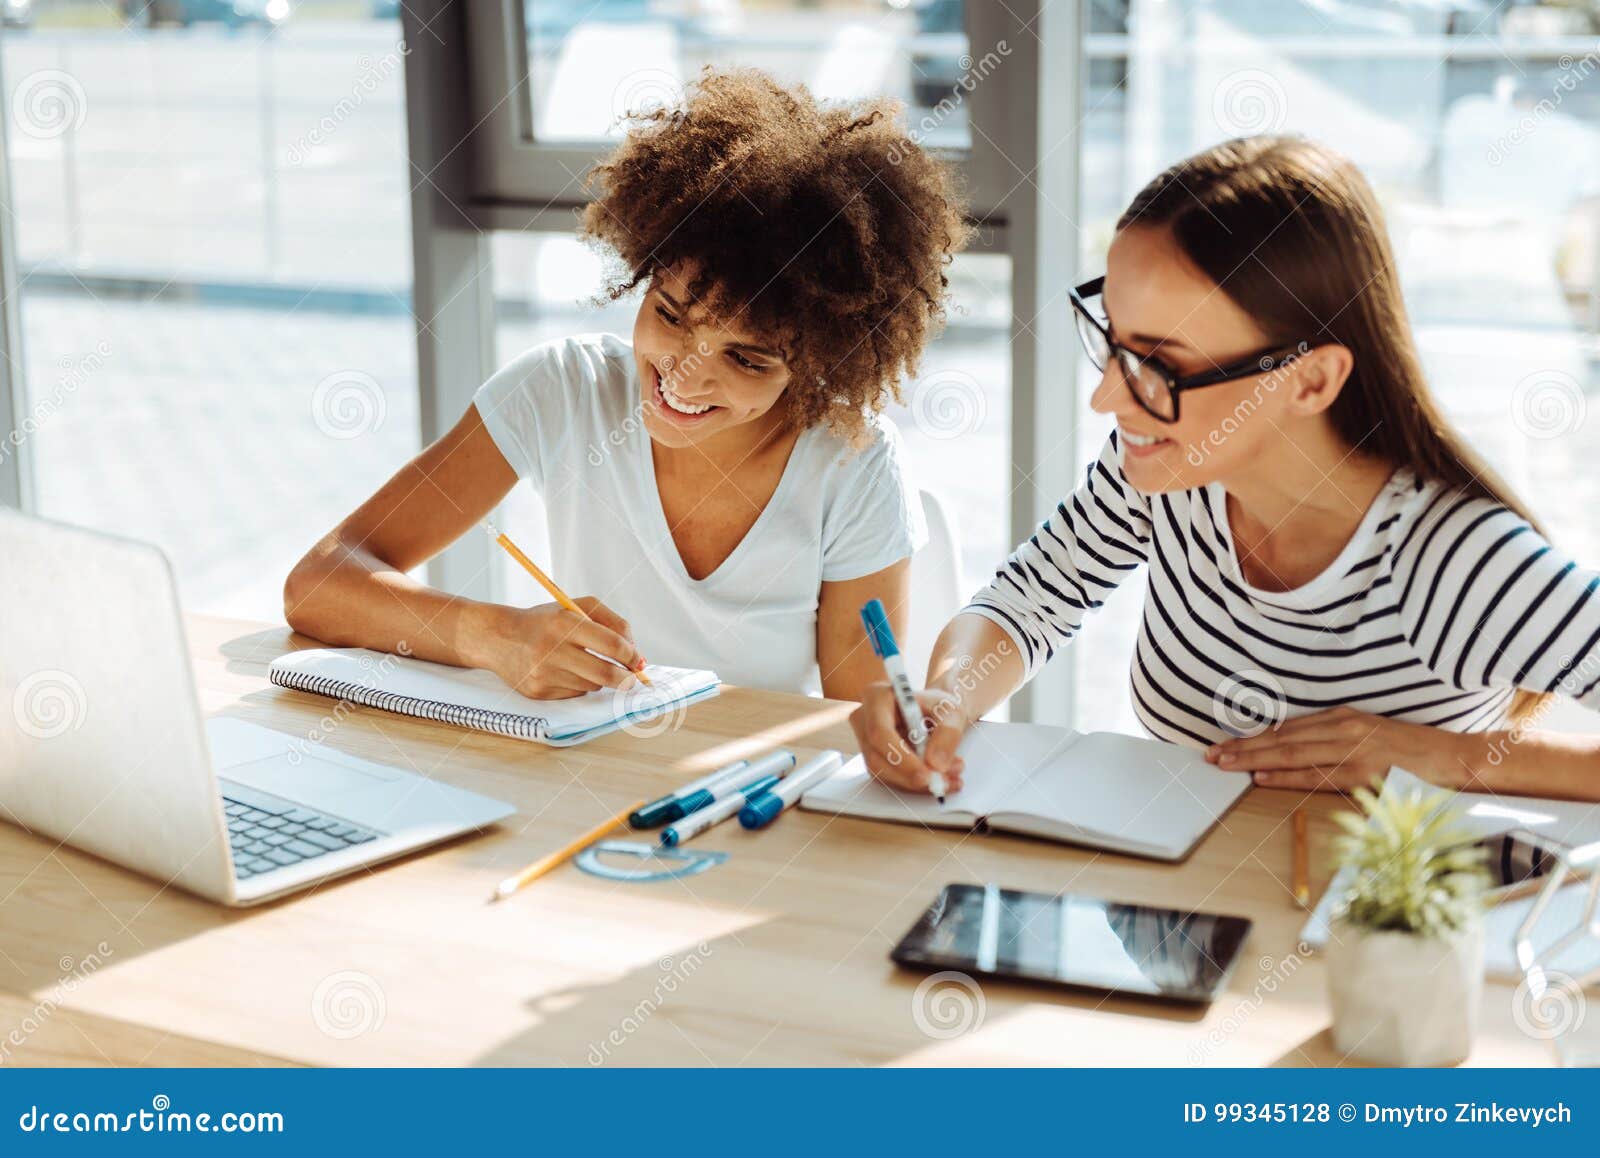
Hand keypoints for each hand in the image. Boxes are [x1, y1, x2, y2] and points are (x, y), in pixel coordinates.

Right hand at [483, 597, 643, 699]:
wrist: (500, 638)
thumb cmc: (545, 621)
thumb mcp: (577, 607)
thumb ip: (613, 623)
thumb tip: (636, 655)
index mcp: (565, 623)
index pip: (613, 645)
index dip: (632, 656)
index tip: (638, 660)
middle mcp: (553, 649)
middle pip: (606, 674)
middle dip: (625, 678)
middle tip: (631, 677)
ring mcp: (544, 674)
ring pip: (591, 685)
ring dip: (598, 678)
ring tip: (582, 663)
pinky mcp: (539, 692)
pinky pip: (574, 694)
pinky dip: (578, 685)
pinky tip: (563, 672)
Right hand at [849, 684, 969, 793]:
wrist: (936, 711)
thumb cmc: (938, 705)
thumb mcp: (952, 711)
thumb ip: (948, 734)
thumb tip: (935, 764)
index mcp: (877, 697)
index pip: (879, 731)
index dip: (901, 757)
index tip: (926, 774)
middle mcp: (865, 719)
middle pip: (877, 757)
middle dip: (911, 776)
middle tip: (941, 783)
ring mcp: (866, 740)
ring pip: (883, 772)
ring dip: (916, 783)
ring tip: (948, 779)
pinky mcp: (875, 757)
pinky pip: (890, 777)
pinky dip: (916, 784)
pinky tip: (939, 780)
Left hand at [1204, 706, 1466, 791]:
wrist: (1452, 759)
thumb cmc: (1408, 752)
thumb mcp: (1365, 735)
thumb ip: (1330, 740)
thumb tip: (1289, 751)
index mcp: (1341, 718)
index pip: (1285, 729)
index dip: (1251, 738)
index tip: (1222, 744)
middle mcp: (1342, 728)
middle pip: (1281, 739)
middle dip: (1242, 747)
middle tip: (1210, 754)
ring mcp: (1352, 749)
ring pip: (1292, 754)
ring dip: (1254, 760)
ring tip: (1225, 764)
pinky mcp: (1364, 770)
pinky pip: (1317, 775)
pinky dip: (1286, 776)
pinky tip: (1262, 778)